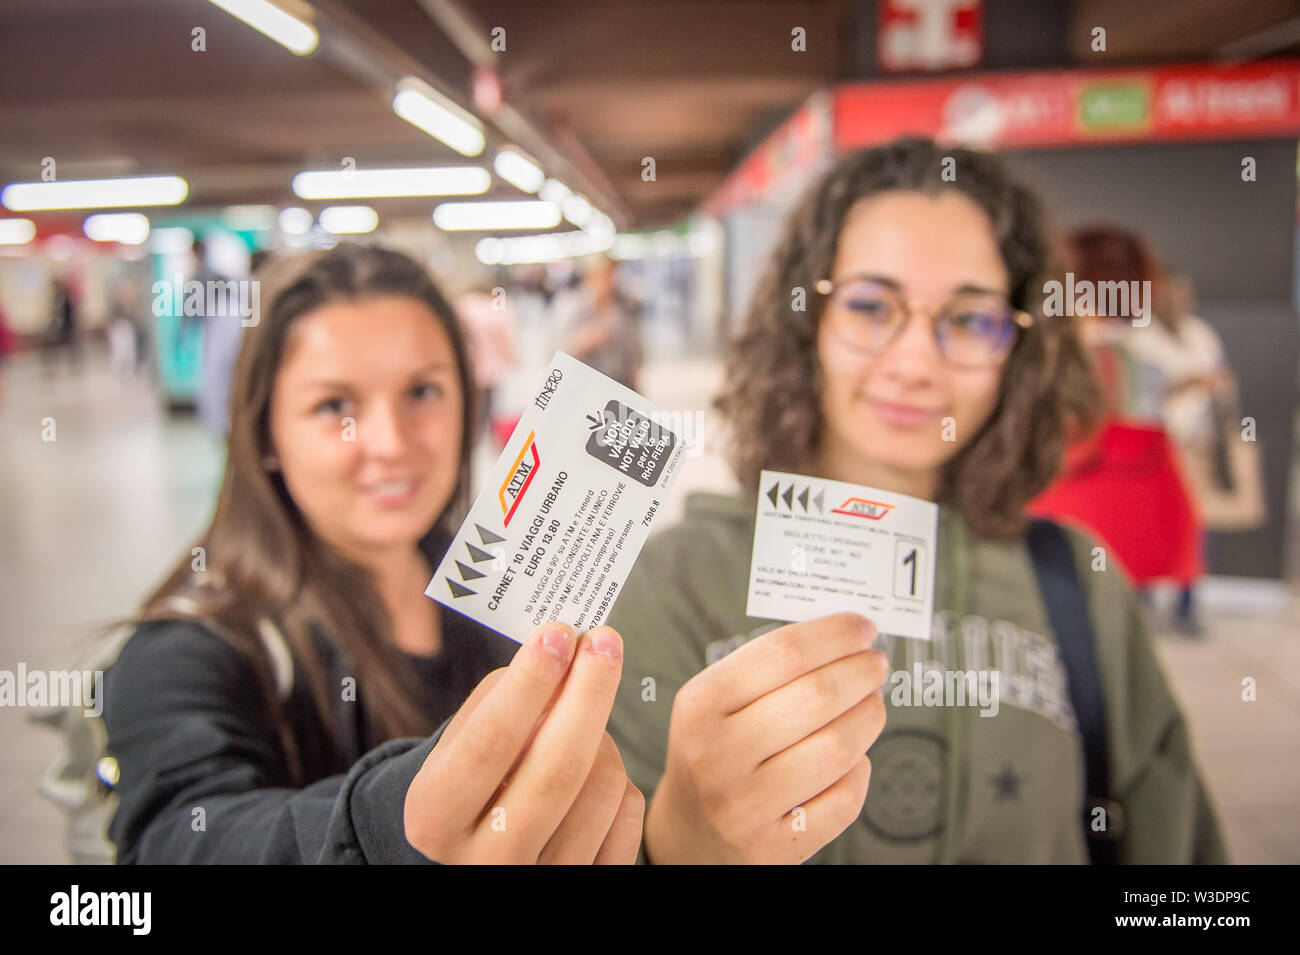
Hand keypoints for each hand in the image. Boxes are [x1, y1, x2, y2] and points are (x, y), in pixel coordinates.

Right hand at [404, 622, 643, 863]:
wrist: (472, 858)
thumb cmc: (467, 785)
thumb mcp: (457, 747)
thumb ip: (498, 702)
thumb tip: (566, 656)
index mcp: (434, 819)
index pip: (491, 742)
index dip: (529, 682)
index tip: (558, 633)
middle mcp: (485, 863)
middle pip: (558, 768)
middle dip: (588, 692)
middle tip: (604, 641)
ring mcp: (541, 880)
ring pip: (603, 786)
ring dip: (603, 735)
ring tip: (583, 721)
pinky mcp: (588, 884)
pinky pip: (627, 814)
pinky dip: (619, 777)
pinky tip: (594, 768)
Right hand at [645, 612, 888, 863]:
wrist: (690, 832)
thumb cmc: (715, 752)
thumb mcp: (715, 702)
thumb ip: (769, 667)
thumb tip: (844, 635)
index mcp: (701, 705)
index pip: (782, 653)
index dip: (834, 635)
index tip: (863, 627)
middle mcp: (717, 755)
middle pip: (816, 696)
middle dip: (861, 672)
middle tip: (876, 664)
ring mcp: (745, 806)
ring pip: (838, 749)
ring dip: (869, 717)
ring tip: (871, 704)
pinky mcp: (774, 845)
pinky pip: (844, 800)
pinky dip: (861, 771)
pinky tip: (853, 758)